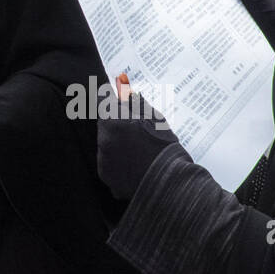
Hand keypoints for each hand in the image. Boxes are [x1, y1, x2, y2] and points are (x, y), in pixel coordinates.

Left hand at [97, 73, 181, 200]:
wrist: (172, 183)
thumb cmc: (165, 147)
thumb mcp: (154, 118)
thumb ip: (135, 102)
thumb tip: (125, 90)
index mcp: (112, 122)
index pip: (102, 100)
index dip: (111, 98)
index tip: (117, 98)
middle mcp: (103, 141)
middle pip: (104, 126)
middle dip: (116, 124)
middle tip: (135, 130)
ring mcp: (104, 162)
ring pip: (106, 147)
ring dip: (117, 145)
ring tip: (139, 151)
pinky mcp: (108, 180)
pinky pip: (110, 167)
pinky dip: (119, 165)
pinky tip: (136, 166)